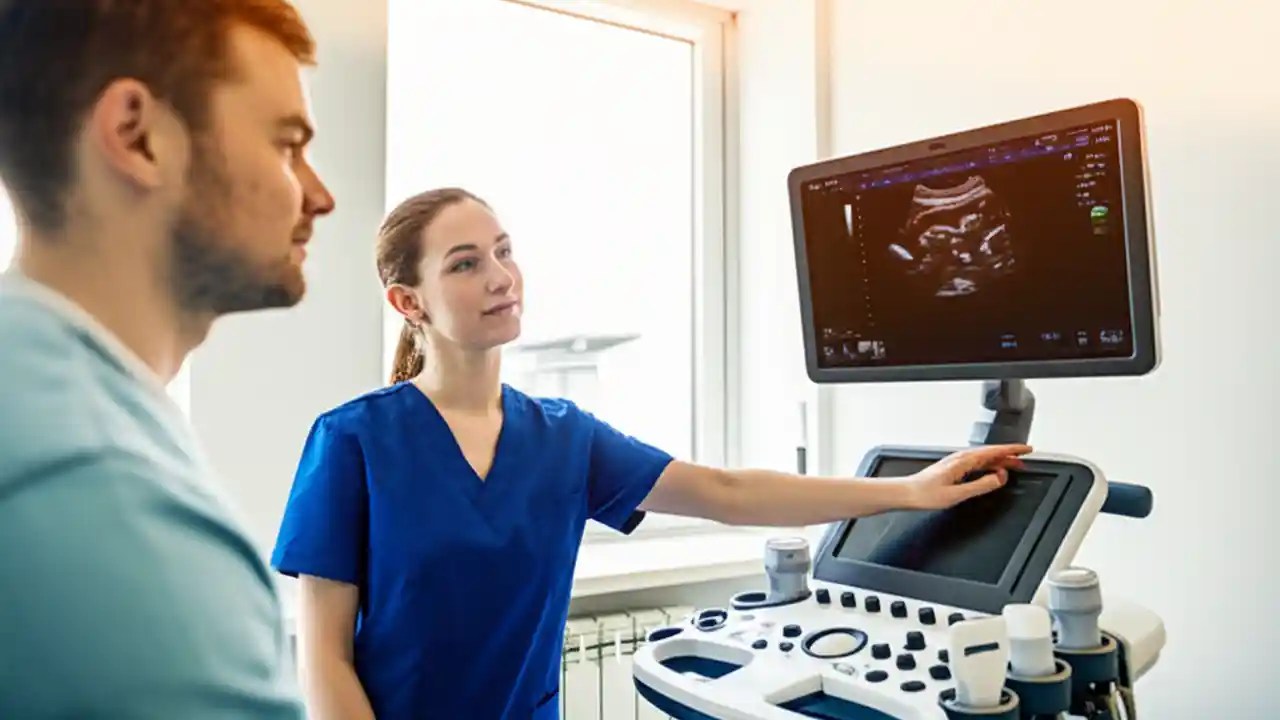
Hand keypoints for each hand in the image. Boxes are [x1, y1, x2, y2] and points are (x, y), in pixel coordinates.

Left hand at [905, 444, 1031, 510]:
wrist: (906, 493)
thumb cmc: (925, 494)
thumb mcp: (957, 494)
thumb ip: (980, 485)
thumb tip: (999, 478)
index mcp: (963, 461)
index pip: (993, 452)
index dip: (1012, 450)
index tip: (1026, 450)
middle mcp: (959, 459)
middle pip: (990, 454)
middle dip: (1009, 455)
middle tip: (1024, 459)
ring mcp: (955, 463)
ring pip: (983, 459)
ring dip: (999, 461)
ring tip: (1013, 466)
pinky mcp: (952, 469)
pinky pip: (976, 464)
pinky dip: (988, 466)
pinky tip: (991, 471)